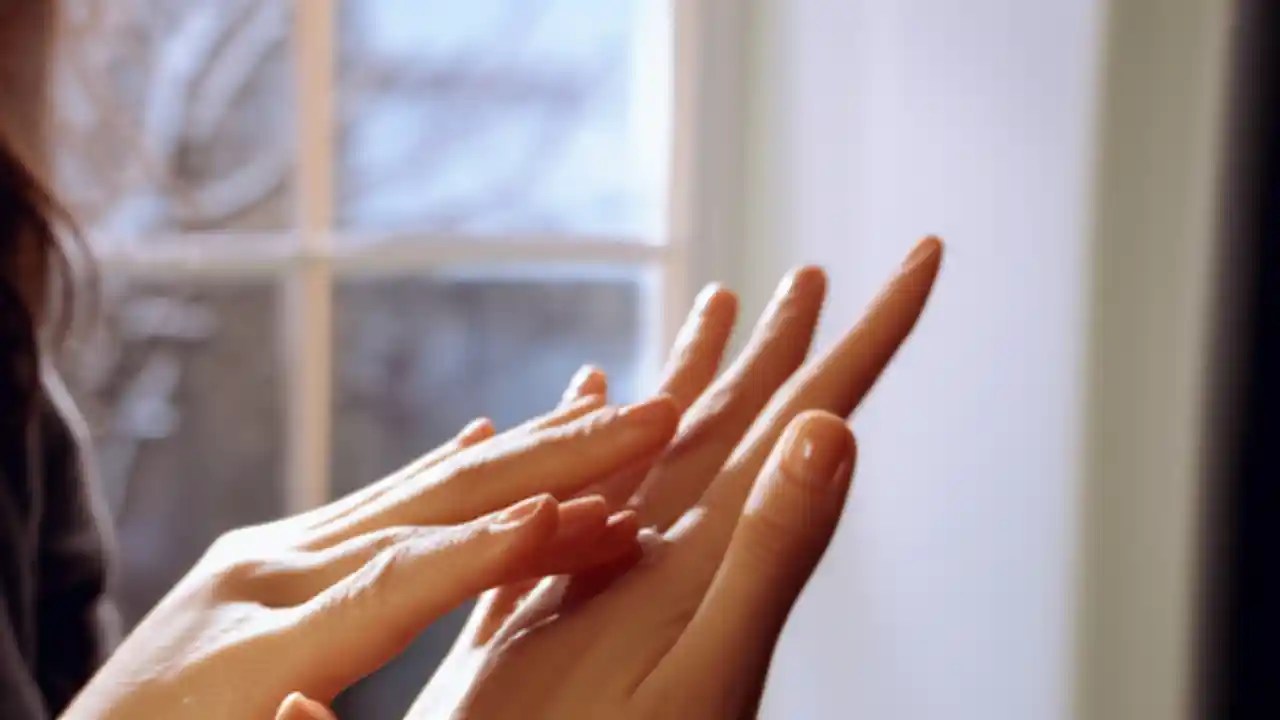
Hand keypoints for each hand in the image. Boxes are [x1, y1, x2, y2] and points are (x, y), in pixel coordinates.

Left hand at [62, 393, 678, 719]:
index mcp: (255, 642)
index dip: (497, 547)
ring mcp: (267, 556)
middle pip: (429, 504)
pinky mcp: (269, 558)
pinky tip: (486, 435)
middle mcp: (266, 572)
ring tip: (602, 410)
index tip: (589, 512)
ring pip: (417, 489)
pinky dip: (445, 469)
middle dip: (548, 460)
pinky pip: (379, 501)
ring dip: (522, 450)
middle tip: (649, 416)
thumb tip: (388, 644)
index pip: (402, 581)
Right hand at [279, 236, 941, 718]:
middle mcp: (687, 551)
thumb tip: (832, 426)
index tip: (925, 258)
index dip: (875, 338)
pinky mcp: (554, 604)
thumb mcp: (711, 665)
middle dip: (789, 346)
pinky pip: (581, 498)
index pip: (819, 417)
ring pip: (668, 452)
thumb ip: (771, 550)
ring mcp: (622, 576)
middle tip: (813, 272)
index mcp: (730, 549)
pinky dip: (587, 441)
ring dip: (696, 380)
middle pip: (749, 423)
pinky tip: (584, 403)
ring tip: (712, 309)